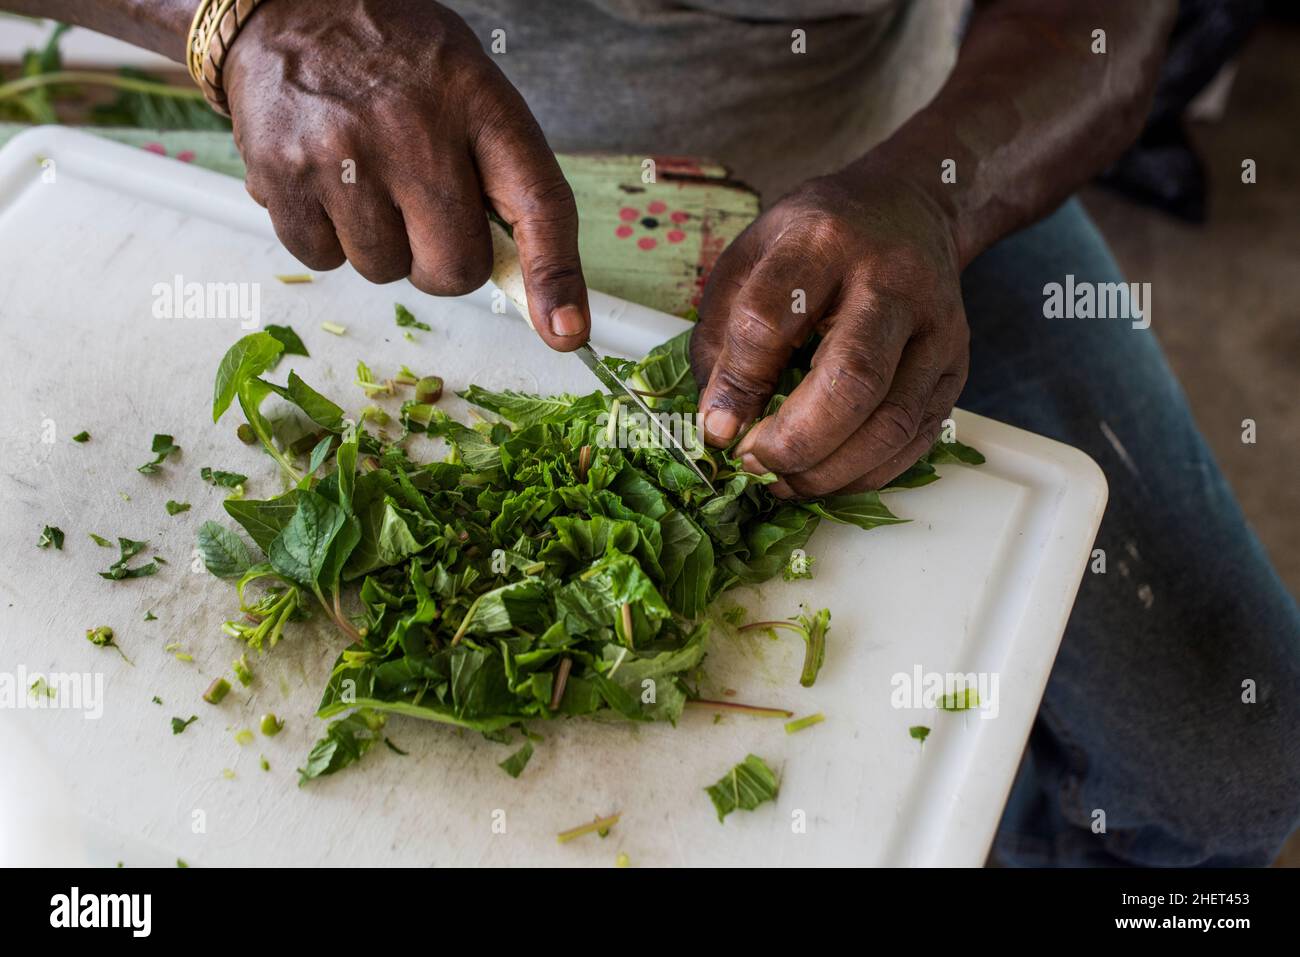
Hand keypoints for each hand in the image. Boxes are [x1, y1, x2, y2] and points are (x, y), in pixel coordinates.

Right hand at [223, 0, 588, 348]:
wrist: (292, 3)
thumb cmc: (400, 64)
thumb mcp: (473, 94)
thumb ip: (509, 187)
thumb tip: (546, 305)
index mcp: (478, 102)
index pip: (537, 203)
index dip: (555, 277)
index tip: (566, 332)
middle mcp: (412, 128)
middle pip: (454, 268)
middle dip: (444, 259)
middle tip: (424, 207)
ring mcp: (342, 154)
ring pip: (384, 270)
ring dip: (382, 244)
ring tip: (367, 176)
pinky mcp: (281, 175)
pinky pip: (322, 260)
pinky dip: (328, 237)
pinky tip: (327, 179)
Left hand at [690, 168, 968, 496]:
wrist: (908, 209)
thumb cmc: (816, 240)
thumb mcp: (750, 259)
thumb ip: (723, 338)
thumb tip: (719, 424)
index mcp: (822, 242)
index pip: (771, 319)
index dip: (738, 383)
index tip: (717, 428)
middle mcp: (891, 282)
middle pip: (851, 379)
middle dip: (794, 441)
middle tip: (754, 464)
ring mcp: (935, 329)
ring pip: (891, 422)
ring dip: (830, 470)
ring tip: (784, 480)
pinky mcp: (955, 368)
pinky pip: (915, 440)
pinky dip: (865, 473)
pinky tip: (825, 475)